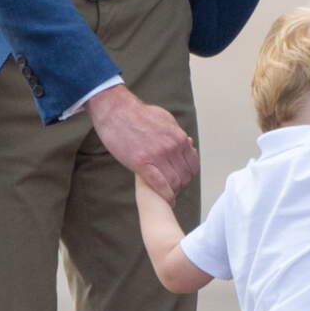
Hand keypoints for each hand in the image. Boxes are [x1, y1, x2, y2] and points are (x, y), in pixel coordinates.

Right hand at [87, 85, 199, 202]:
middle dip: (180, 184)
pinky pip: (159, 185)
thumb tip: (186, 142)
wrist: (117, 110)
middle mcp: (172, 147)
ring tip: (168, 194)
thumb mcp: (166, 120)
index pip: (193, 165)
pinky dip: (165, 195)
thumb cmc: (139, 114)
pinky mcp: (141, 163)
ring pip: (174, 182)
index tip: (181, 178)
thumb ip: (177, 134)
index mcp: (179, 138)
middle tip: (172, 188)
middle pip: (184, 176)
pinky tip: (167, 200)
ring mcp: (157, 156)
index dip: (188, 175)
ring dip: (172, 191)